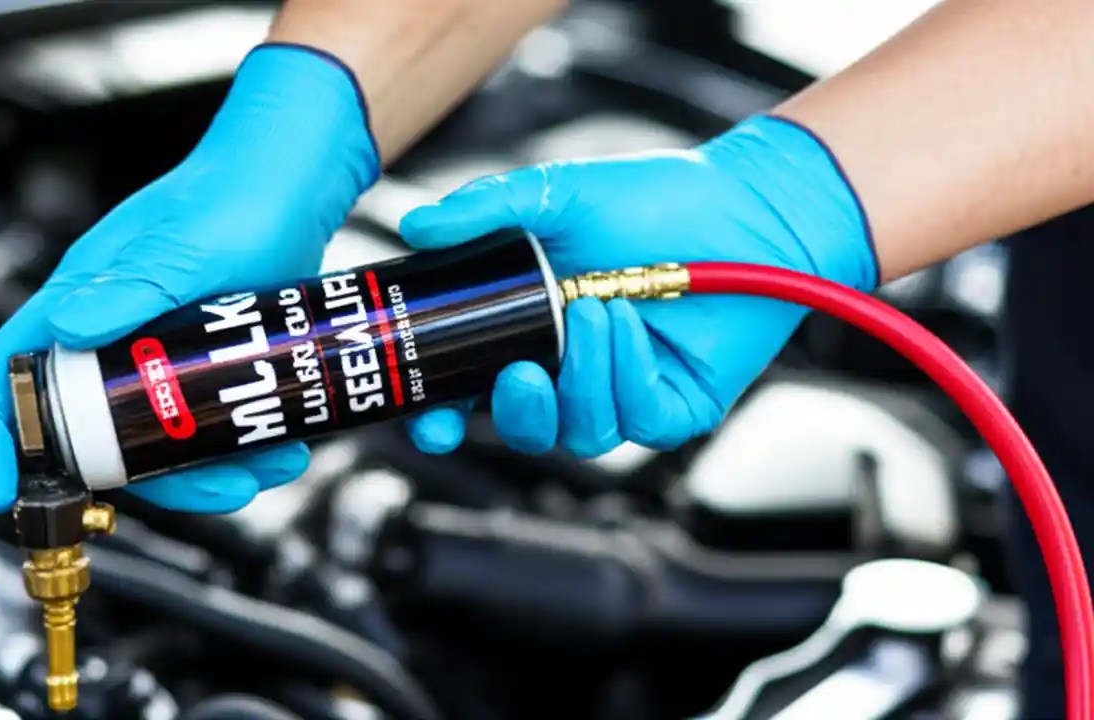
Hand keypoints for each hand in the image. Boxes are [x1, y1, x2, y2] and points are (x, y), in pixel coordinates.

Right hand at [0, 44, 378, 513]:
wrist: (299, 182)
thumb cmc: (236, 194)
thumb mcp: (185, 246)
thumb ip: (133, 286)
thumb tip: (67, 328)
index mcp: (85, 299)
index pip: (15, 369)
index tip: (0, 490)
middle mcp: (117, 330)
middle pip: (103, 428)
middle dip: (155, 473)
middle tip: (214, 492)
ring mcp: (166, 348)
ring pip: (168, 433)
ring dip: (215, 464)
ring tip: (269, 468)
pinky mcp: (212, 357)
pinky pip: (214, 418)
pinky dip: (246, 443)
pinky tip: (285, 446)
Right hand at [400, 115, 876, 457]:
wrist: (741, 204)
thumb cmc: (650, 202)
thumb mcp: (555, 194)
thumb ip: (486, 209)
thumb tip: (418, 226)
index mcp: (529, 334)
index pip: (473, 394)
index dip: (444, 417)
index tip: (431, 418)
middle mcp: (571, 373)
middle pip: (525, 430)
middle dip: (517, 412)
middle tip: (519, 372)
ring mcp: (622, 394)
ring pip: (582, 431)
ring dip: (582, 378)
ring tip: (597, 308)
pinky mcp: (674, 408)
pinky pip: (637, 419)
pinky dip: (627, 373)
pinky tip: (632, 321)